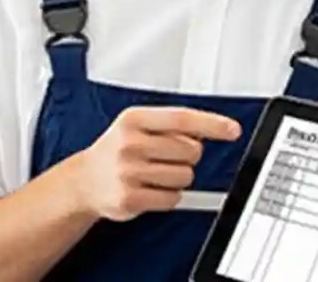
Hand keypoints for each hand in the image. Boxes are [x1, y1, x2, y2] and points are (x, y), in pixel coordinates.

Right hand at [70, 107, 241, 221]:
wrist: (84, 181)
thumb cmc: (116, 150)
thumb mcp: (135, 125)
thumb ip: (169, 124)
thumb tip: (211, 130)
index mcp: (133, 119)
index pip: (181, 118)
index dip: (211, 123)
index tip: (232, 130)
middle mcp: (130, 143)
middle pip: (190, 150)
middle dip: (187, 156)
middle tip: (166, 157)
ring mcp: (129, 172)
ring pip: (185, 176)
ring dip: (178, 178)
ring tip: (154, 174)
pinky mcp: (130, 198)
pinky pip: (173, 198)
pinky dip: (168, 196)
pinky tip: (150, 189)